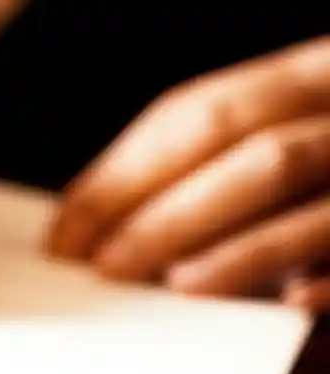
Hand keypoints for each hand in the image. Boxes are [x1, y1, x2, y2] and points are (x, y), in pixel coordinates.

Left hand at [47, 37, 329, 307]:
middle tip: (107, 268)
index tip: (69, 232)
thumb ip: (214, 163)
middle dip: (168, 214)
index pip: (200, 112)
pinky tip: (292, 301)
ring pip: (312, 197)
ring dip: (237, 249)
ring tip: (180, 287)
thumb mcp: (290, 131)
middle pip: (252, 151)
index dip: (125, 173)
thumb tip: (98, 223)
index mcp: (318, 70)